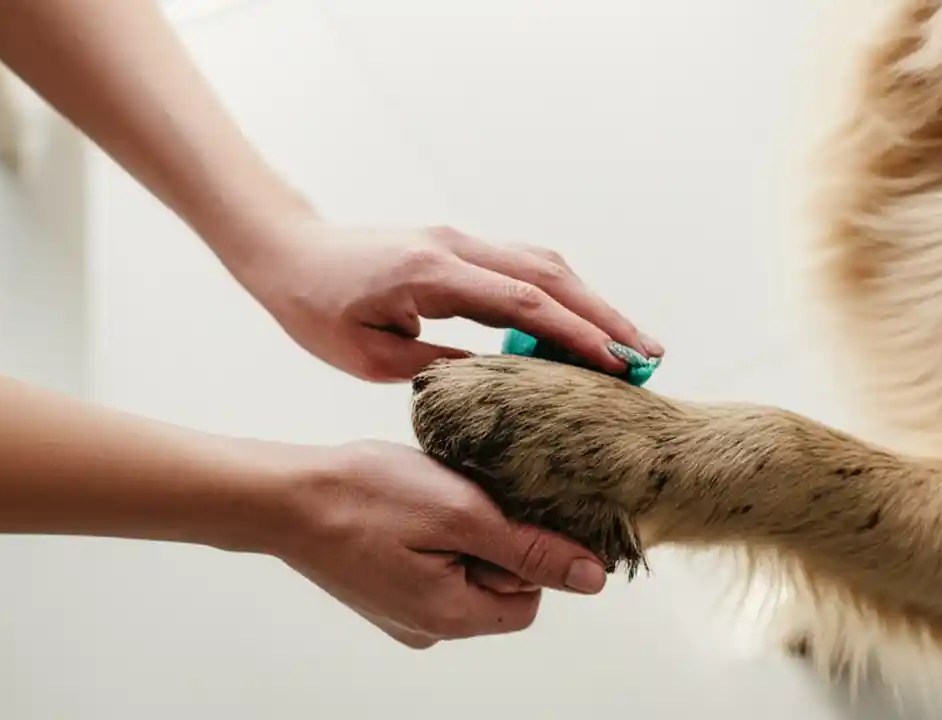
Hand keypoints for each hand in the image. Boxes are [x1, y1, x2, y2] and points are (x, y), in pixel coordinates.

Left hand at [230, 220, 662, 381]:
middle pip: (550, 274)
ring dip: (591, 301)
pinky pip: (523, 266)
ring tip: (632, 343)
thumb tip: (501, 384)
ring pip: (543, 264)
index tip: (619, 364)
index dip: (577, 333)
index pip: (523, 302)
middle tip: (651, 355)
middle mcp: (455, 247)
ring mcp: (459, 241)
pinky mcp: (458, 247)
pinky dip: (561, 293)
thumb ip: (437, 368)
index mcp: (432, 274)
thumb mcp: (369, 356)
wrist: (289, 253)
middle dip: (605, 314)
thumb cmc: (317, 310)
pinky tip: (581, 324)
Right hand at [276, 440, 607, 648]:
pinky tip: (403, 509)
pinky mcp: (382, 592)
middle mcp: (428, 628)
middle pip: (497, 586)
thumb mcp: (463, 513)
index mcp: (452, 617)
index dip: (521, 548)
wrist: (284, 495)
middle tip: (452, 498)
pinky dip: (427, 535)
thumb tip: (593, 577)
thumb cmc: (365, 497)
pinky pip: (429, 566)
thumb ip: (530, 548)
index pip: (530, 597)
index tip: (488, 510)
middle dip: (487, 537)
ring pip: (462, 571)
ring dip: (456, 532)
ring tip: (422, 500)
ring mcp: (401, 613)